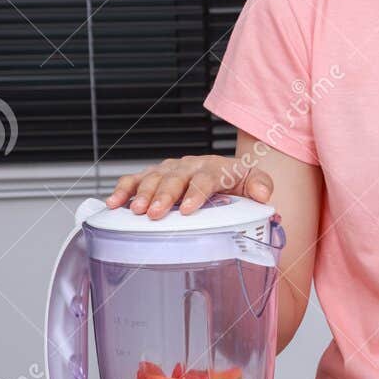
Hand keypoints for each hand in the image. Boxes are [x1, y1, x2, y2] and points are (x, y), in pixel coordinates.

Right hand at [107, 152, 273, 218]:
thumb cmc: (238, 181)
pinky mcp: (155, 174)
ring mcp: (170, 169)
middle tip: (155, 213)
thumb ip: (260, 186)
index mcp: (215, 168)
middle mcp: (190, 166)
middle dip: (164, 195)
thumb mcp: (254, 182)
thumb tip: (264, 196)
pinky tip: (114, 204)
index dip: (195, 193)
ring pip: (153, 177)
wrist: (227, 170)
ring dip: (142, 193)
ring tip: (135, 211)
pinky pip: (135, 179)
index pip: (205, 179)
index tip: (187, 209)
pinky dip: (123, 189)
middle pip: (175, 178)